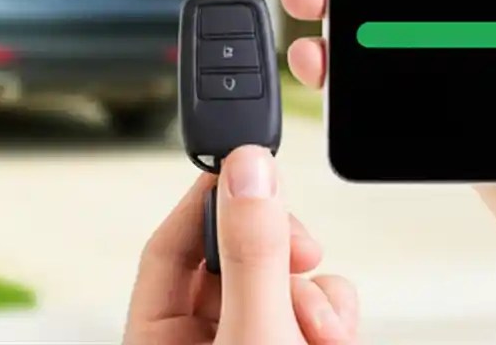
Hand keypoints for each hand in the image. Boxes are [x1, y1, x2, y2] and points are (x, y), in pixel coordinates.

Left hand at [124, 146, 357, 344]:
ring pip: (282, 280)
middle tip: (302, 250)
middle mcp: (203, 340)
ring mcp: (252, 342)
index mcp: (159, 339)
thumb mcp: (255, 335)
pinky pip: (314, 309)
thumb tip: (248, 170)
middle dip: (276, 252)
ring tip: (321, 329)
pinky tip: (335, 337)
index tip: (248, 168)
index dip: (208, 201)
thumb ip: (251, 254)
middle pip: (235, 256)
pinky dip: (333, 314)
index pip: (169, 245)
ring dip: (314, 292)